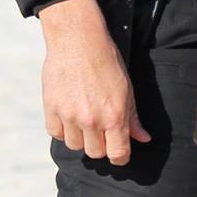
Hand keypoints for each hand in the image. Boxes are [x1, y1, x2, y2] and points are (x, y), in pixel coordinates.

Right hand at [39, 0, 151, 165]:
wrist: (78, 40)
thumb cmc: (106, 62)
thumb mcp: (127, 89)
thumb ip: (133, 118)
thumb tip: (144, 138)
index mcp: (114, 116)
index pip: (117, 155)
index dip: (120, 157)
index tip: (118, 152)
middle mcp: (91, 120)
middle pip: (95, 153)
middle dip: (100, 145)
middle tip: (101, 130)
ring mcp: (69, 115)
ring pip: (75, 145)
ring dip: (80, 137)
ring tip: (84, 118)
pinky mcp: (51, 108)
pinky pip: (56, 133)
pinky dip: (62, 128)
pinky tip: (69, 114)